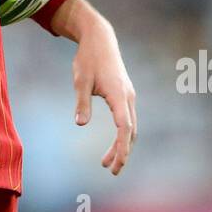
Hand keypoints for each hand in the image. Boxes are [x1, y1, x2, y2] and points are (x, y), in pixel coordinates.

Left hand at [53, 0, 136, 175]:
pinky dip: (123, 134)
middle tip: (111, 171)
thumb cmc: (88, 59)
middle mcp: (128, 97)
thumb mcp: (80, 80)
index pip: (124, 128)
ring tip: (106, 162)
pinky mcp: (125, 94)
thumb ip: (82, 102)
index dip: (122, 148)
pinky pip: (128, 119)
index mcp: (118, 95)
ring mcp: (129, 96)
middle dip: (122, 152)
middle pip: (130, 132)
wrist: (99, 39)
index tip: (116, 165)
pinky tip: (114, 143)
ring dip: (122, 145)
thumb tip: (80, 124)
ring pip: (131, 127)